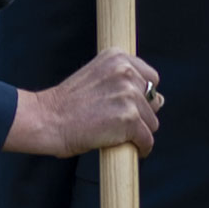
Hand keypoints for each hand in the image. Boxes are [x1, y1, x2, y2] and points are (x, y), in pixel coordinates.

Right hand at [5, 47, 163, 157]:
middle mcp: (126, 72)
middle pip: (153, 99)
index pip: (150, 77)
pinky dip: (142, 148)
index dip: (141, 95)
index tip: (128, 105)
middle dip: (141, 113)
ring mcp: (128, 95)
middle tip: (120, 123)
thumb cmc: (67, 103)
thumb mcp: (97, 77)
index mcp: (118, 57)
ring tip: (119, 136)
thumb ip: (125, 82)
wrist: (48, 119)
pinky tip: (133, 150)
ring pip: (151, 121)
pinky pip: (147, 139)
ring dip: (139, 131)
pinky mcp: (129, 119)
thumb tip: (161, 99)